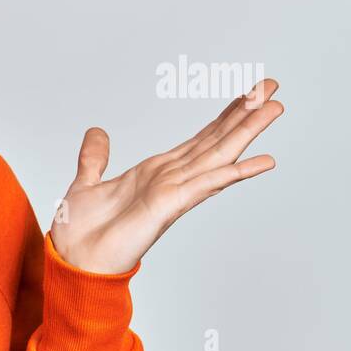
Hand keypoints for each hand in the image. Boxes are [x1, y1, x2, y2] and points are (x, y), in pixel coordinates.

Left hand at [50, 79, 284, 273]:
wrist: (75, 264)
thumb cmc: (81, 236)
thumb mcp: (86, 184)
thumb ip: (94, 158)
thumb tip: (97, 132)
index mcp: (155, 174)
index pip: (198, 140)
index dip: (223, 117)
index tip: (246, 94)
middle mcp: (170, 181)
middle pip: (216, 141)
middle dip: (244, 114)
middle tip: (272, 86)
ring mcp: (174, 193)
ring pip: (219, 155)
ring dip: (247, 131)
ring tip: (275, 107)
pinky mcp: (170, 206)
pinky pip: (208, 184)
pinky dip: (236, 171)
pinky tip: (264, 160)